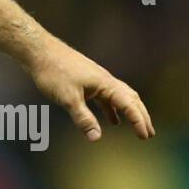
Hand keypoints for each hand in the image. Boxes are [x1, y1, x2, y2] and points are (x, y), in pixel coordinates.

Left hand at [24, 35, 154, 141]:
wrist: (39, 51)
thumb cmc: (54, 72)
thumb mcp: (68, 99)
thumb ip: (83, 119)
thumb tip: (96, 137)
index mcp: (105, 83)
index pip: (129, 104)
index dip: (138, 121)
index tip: (145, 137)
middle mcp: (105, 80)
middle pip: (130, 99)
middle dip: (141, 116)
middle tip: (149, 134)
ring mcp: (96, 79)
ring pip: (119, 97)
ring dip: (129, 112)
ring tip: (136, 127)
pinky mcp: (86, 80)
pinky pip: (106, 97)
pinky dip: (112, 109)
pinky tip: (111, 120)